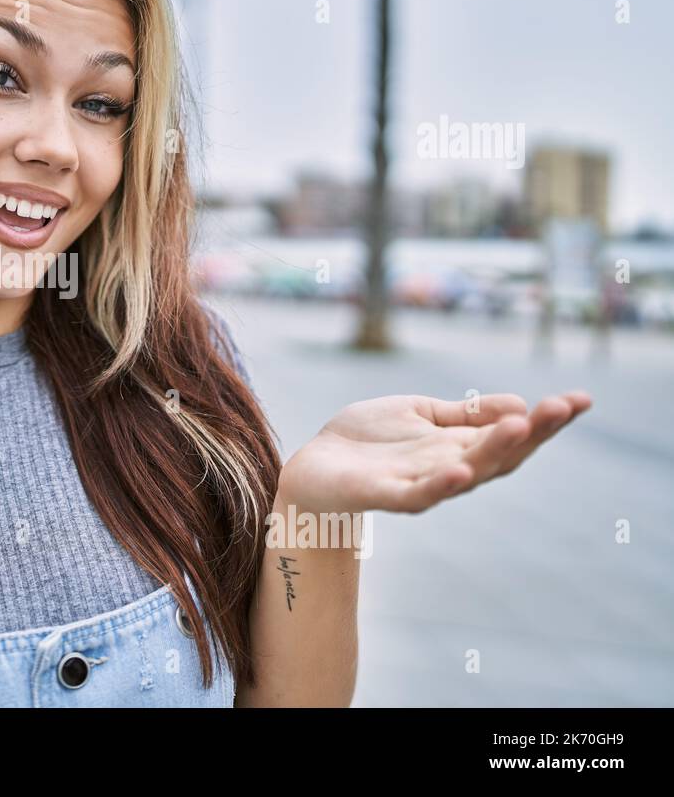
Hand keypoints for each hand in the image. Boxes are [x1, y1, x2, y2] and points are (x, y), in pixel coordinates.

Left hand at [276, 390, 591, 514]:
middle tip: (563, 407)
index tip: (581, 399)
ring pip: (467, 473)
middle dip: (533, 432)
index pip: (511, 434)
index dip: (545, 420)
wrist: (315, 467)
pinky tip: (459, 470)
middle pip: (501, 454)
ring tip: (522, 426)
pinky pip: (417, 496)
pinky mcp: (385, 495)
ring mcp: (419, 484)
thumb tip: (519, 404)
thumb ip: (464, 412)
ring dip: (495, 451)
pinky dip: (439, 486)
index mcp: (460, 447)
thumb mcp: (421, 413)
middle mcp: (449, 469)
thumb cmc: (368, 441)